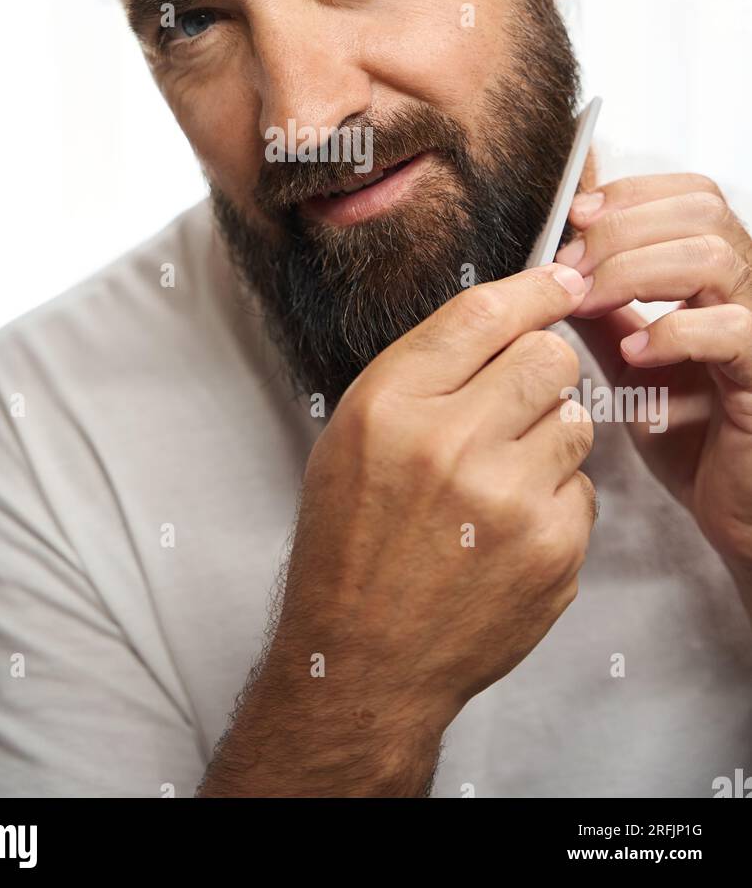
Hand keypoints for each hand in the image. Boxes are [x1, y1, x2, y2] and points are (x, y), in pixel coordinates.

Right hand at [274, 262, 594, 732]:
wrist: (362, 657)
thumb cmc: (351, 542)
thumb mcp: (353, 435)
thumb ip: (424, 373)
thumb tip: (507, 317)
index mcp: (390, 405)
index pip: (483, 313)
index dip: (533, 287)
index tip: (561, 279)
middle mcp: (449, 444)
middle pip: (549, 355)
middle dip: (543, 366)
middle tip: (520, 397)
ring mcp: (507, 500)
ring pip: (576, 418)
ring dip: (549, 435)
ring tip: (502, 474)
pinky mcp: (551, 549)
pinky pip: (583, 487)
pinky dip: (555, 499)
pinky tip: (508, 527)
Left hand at [557, 173, 751, 569]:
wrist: (736, 513)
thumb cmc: (694, 438)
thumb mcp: (635, 362)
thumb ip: (605, 312)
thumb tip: (554, 268)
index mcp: (721, 276)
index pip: (691, 194)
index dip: (631, 195)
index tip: (576, 220)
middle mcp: (750, 289)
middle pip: (699, 212)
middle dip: (621, 230)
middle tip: (569, 270)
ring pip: (712, 255)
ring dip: (635, 270)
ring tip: (589, 303)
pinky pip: (732, 330)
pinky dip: (673, 332)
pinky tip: (636, 354)